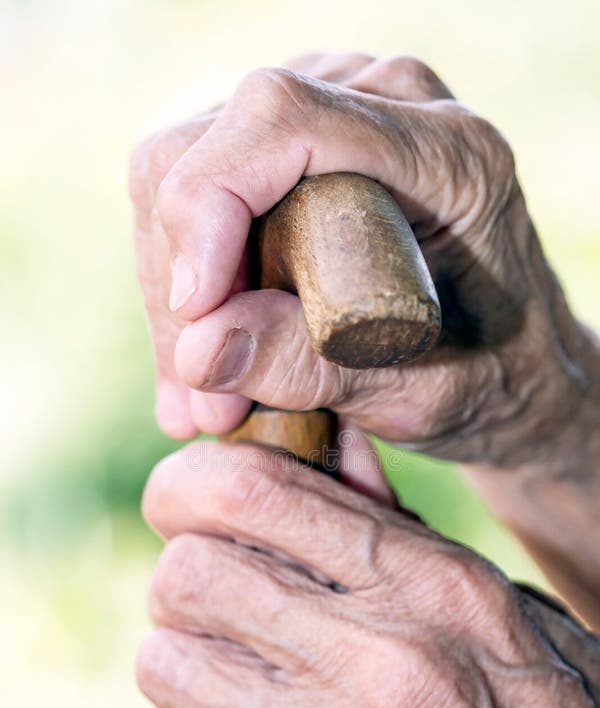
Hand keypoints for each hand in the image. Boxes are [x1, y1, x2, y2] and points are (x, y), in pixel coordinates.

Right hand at [129, 52, 597, 470]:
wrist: (512, 370)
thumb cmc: (490, 380)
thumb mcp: (418, 394)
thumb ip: (313, 368)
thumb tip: (196, 353)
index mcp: (444, 150)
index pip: (282, 119)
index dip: (209, 202)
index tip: (196, 312)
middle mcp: (382, 108)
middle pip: (210, 144)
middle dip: (179, 277)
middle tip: (203, 398)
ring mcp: (330, 120)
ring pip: (182, 172)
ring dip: (172, 296)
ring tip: (205, 401)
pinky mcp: (293, 155)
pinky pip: (197, 197)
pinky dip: (183, 287)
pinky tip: (204, 365)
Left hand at [137, 441, 599, 707]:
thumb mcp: (494, 604)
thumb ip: (397, 526)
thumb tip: (325, 445)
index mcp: (429, 583)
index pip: (251, 493)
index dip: (187, 486)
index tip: (183, 502)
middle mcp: (382, 660)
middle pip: (188, 575)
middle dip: (184, 575)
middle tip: (217, 596)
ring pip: (166, 666)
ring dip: (184, 663)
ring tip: (234, 675)